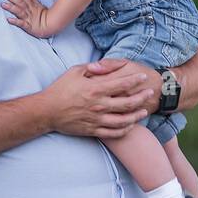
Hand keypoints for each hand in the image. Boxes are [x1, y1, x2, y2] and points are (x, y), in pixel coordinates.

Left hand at [1, 0, 54, 37]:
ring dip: (11, 8)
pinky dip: (15, 21)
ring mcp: (29, 18)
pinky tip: (9, 19)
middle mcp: (29, 11)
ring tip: (3, 4)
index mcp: (32, 5)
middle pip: (20, 2)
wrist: (51, 27)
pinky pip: (21, 24)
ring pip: (19, 11)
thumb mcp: (39, 5)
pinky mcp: (29, 27)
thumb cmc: (44, 16)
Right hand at [39, 60, 156, 139]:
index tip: (143, 76)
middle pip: (127, 103)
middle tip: (150, 93)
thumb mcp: (74, 72)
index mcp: (95, 89)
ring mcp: (97, 120)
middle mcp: (98, 105)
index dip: (135, 79)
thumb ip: (92, 68)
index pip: (121, 84)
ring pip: (123, 120)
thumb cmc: (60, 89)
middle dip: (142, 97)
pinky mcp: (93, 130)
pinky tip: (130, 125)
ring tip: (144, 111)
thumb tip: (104, 64)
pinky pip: (113, 133)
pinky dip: (124, 130)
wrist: (47, 111)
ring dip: (137, 116)